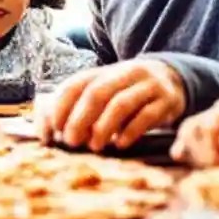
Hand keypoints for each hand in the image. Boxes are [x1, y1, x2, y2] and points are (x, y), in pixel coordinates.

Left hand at [44, 58, 185, 150]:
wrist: (174, 79)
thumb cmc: (128, 93)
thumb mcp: (105, 93)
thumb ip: (76, 108)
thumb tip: (44, 132)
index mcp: (103, 72)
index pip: (76, 84)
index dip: (61, 106)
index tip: (53, 129)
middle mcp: (124, 73)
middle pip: (97, 92)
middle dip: (80, 118)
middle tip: (71, 141)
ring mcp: (147, 86)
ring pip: (121, 103)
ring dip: (103, 127)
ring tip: (95, 146)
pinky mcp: (166, 101)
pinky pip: (146, 115)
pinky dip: (130, 131)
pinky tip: (119, 144)